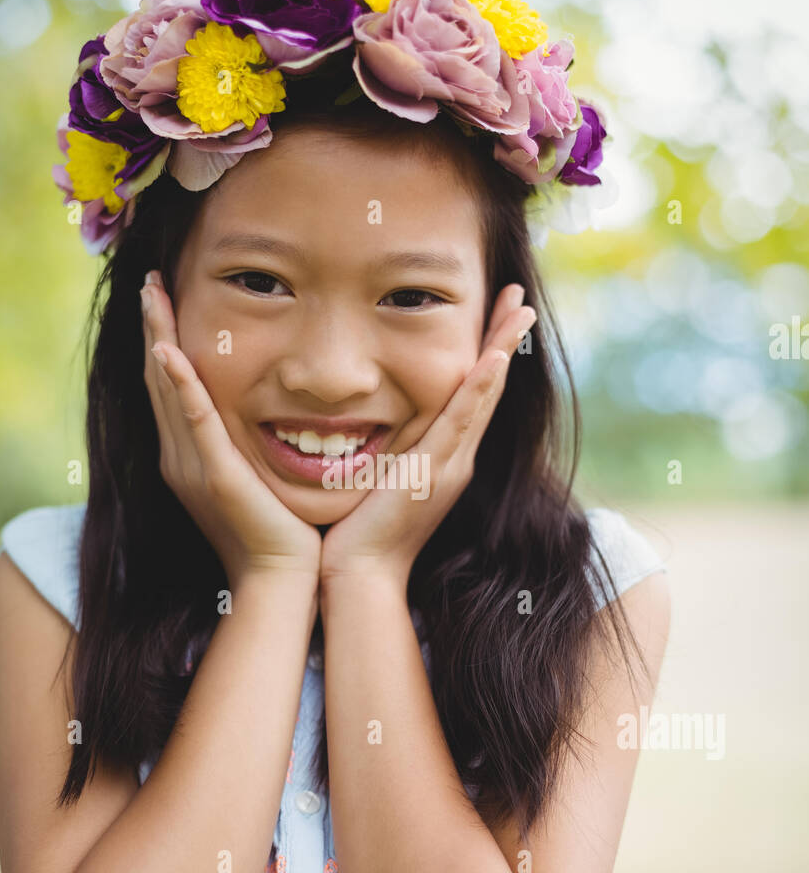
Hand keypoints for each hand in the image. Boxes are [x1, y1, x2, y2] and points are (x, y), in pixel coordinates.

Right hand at [141, 270, 322, 583]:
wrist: (281, 581)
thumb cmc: (281, 534)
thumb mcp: (259, 478)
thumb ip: (251, 446)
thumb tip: (270, 413)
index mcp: (190, 457)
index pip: (172, 388)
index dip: (164, 341)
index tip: (164, 299)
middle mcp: (180, 458)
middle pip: (161, 379)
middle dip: (156, 327)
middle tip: (150, 280)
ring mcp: (193, 466)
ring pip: (170, 390)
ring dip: (161, 338)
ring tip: (153, 295)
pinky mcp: (214, 476)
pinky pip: (195, 422)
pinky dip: (181, 385)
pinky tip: (170, 352)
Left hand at [319, 282, 535, 593]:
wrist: (359, 576)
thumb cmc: (355, 533)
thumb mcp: (373, 478)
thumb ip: (379, 450)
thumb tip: (359, 422)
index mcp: (442, 457)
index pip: (470, 394)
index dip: (486, 352)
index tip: (494, 313)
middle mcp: (455, 457)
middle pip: (488, 387)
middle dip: (504, 339)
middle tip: (517, 296)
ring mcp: (450, 464)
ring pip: (484, 396)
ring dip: (502, 350)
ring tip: (517, 310)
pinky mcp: (434, 471)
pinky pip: (462, 421)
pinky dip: (479, 388)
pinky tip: (493, 357)